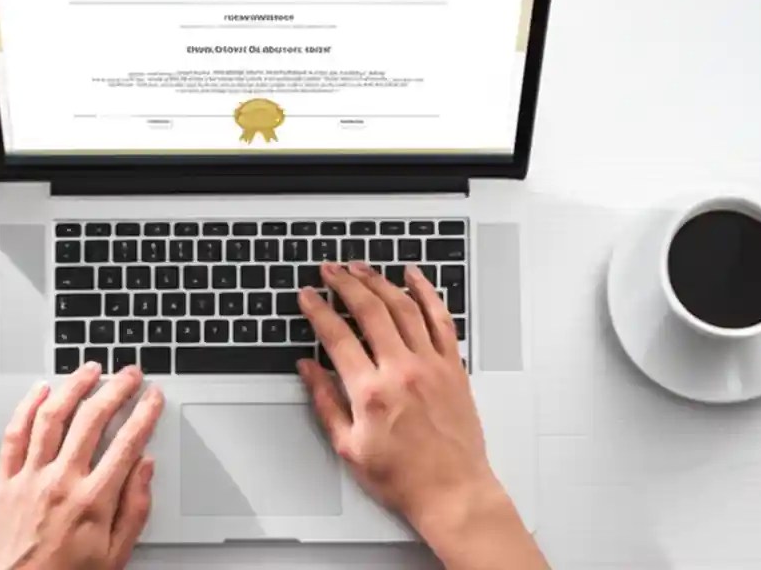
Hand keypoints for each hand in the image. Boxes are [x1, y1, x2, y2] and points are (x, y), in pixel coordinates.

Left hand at [0, 363, 163, 569]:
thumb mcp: (116, 555)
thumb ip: (135, 508)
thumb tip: (146, 467)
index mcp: (93, 501)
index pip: (127, 442)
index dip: (145, 413)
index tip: (154, 397)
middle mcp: (61, 483)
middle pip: (92, 419)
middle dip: (116, 389)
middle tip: (129, 374)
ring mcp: (30, 478)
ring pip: (52, 417)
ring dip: (74, 387)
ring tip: (90, 370)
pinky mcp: (6, 481)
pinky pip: (15, 434)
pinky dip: (27, 407)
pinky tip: (41, 391)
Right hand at [297, 262, 545, 569]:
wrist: (453, 492)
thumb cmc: (403, 477)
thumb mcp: (348, 446)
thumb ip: (325, 402)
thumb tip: (308, 369)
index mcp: (371, 392)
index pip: (336, 336)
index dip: (317, 310)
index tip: (307, 296)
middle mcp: (402, 371)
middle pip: (370, 311)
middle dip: (345, 284)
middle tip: (330, 270)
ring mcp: (431, 365)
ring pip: (403, 307)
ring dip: (379, 281)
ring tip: (361, 268)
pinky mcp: (453, 367)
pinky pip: (440, 319)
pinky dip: (426, 293)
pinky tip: (413, 276)